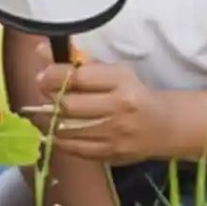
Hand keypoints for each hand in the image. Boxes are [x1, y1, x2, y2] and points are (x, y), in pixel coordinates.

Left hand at [34, 45, 169, 164]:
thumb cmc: (135, 92)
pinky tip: (54, 131)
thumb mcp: (115, 72)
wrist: (164, 126)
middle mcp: (118, 108)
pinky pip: (75, 149)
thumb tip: (41, 51)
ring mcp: (114, 135)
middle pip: (69, 105)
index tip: (43, 75)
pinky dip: (59, 140)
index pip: (79, 77)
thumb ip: (80, 63)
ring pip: (68, 129)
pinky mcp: (110, 154)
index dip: (54, 75)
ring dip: (50, 119)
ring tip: (46, 111)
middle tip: (43, 92)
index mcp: (121, 81)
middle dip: (49, 97)